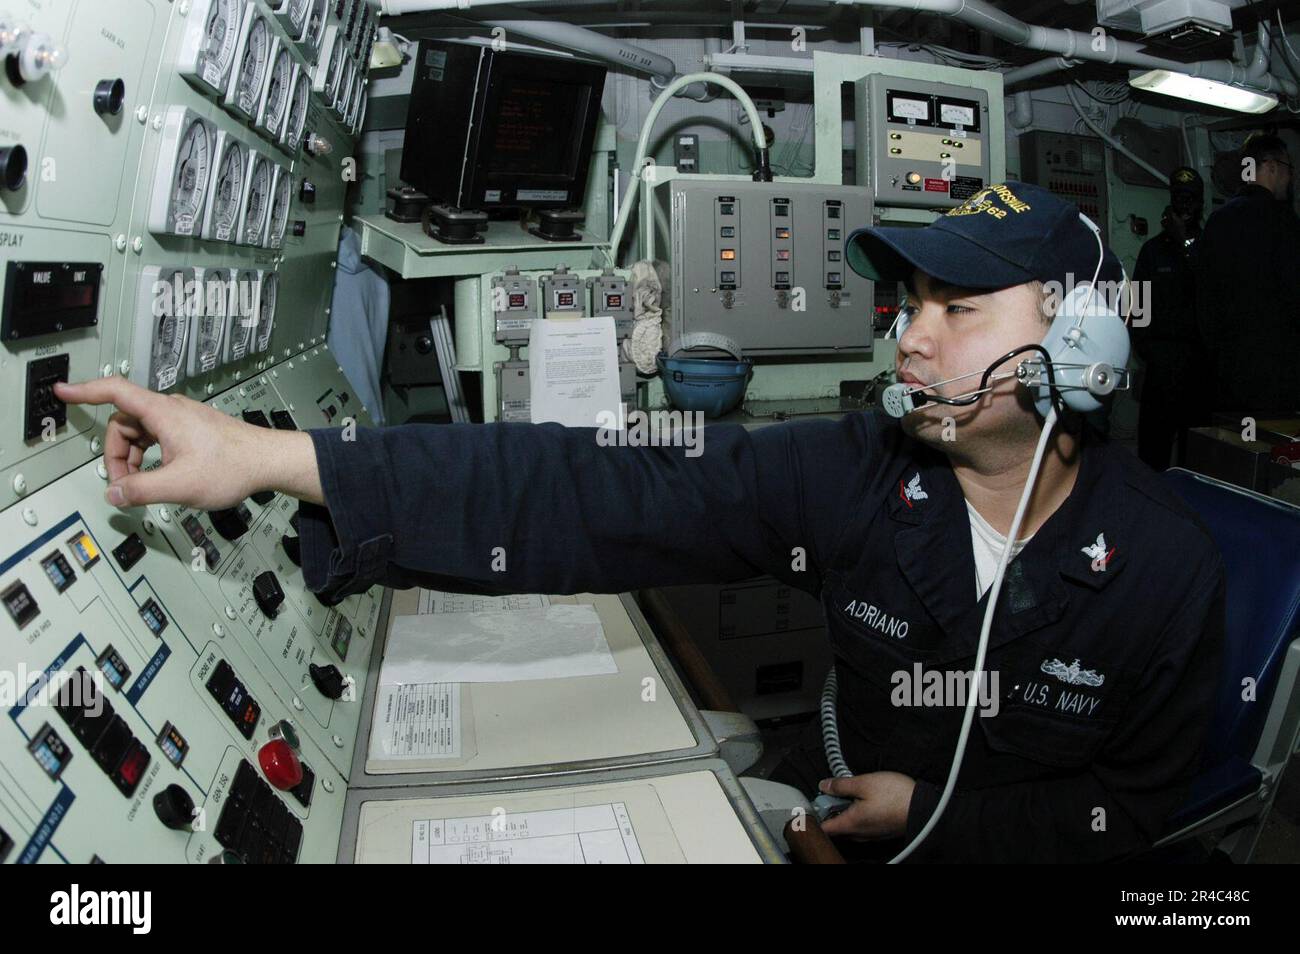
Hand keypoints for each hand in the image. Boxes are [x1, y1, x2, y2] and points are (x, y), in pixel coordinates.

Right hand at [53, 376, 312, 509]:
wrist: (270, 462)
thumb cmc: (234, 465)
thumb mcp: (179, 484)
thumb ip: (141, 490)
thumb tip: (115, 493)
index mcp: (163, 413)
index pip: (114, 391)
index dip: (85, 391)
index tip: (63, 392)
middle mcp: (172, 411)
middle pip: (124, 423)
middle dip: (118, 454)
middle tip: (125, 485)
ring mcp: (184, 420)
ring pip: (142, 434)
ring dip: (135, 459)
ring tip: (146, 486)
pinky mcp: (194, 431)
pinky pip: (159, 439)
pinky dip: (152, 458)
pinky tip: (162, 478)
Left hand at [818, 771, 915, 840]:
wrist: (924, 807)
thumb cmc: (895, 796)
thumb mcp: (863, 782)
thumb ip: (841, 785)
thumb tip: (824, 785)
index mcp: (851, 824)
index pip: (824, 828)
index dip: (815, 815)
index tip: (814, 802)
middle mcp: (860, 834)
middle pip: (837, 827)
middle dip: (831, 810)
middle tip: (834, 792)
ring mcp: (872, 834)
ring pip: (851, 825)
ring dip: (846, 811)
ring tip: (852, 793)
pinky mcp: (882, 831)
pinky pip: (864, 825)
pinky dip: (859, 813)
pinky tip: (866, 799)